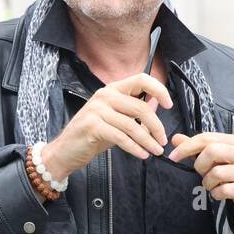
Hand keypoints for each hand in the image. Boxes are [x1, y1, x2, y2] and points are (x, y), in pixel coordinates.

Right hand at [39, 72, 171, 180]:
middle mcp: (104, 95)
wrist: (65, 151)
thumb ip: (134, 110)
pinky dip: (134, 148)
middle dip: (156, 126)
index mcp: (111, 89)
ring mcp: (97, 110)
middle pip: (140, 107)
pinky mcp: (92, 126)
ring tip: (155, 151)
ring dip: (147, 141)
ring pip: (132, 125)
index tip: (169, 105)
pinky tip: (141, 155)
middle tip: (162, 141)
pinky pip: (121, 137)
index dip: (158, 89)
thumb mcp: (115, 120)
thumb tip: (156, 102)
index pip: (140, 79)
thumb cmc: (91, 136)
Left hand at [167, 132, 233, 219]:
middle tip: (203, 174)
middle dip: (200, 165)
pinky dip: (216, 194)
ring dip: (208, 183)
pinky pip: (223, 190)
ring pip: (216, 173)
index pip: (206, 138)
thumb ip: (197, 148)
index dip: (186, 147)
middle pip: (211, 152)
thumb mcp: (218, 159)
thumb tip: (175, 138)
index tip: (173, 157)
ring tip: (214, 185)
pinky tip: (221, 193)